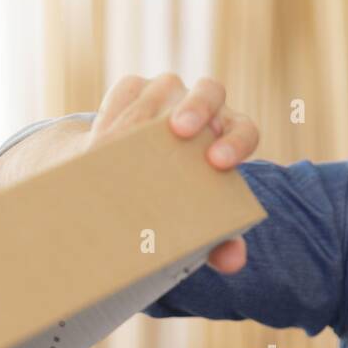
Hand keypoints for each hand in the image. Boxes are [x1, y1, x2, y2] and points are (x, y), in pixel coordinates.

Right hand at [0, 72, 257, 273]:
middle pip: (210, 92)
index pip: (245, 130)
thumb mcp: (198, 222)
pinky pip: (127, 90)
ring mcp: (170, 92)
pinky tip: (102, 141)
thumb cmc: (178, 200)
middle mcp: (205, 107)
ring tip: (120, 148)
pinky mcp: (135, 86)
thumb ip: (220, 242)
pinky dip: (115, 112)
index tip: (218, 162)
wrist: (132, 181)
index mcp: (230, 136)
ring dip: (142, 117)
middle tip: (179, 131)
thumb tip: (232, 261)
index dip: (236, 142)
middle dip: (196, 108)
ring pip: (161, 91)